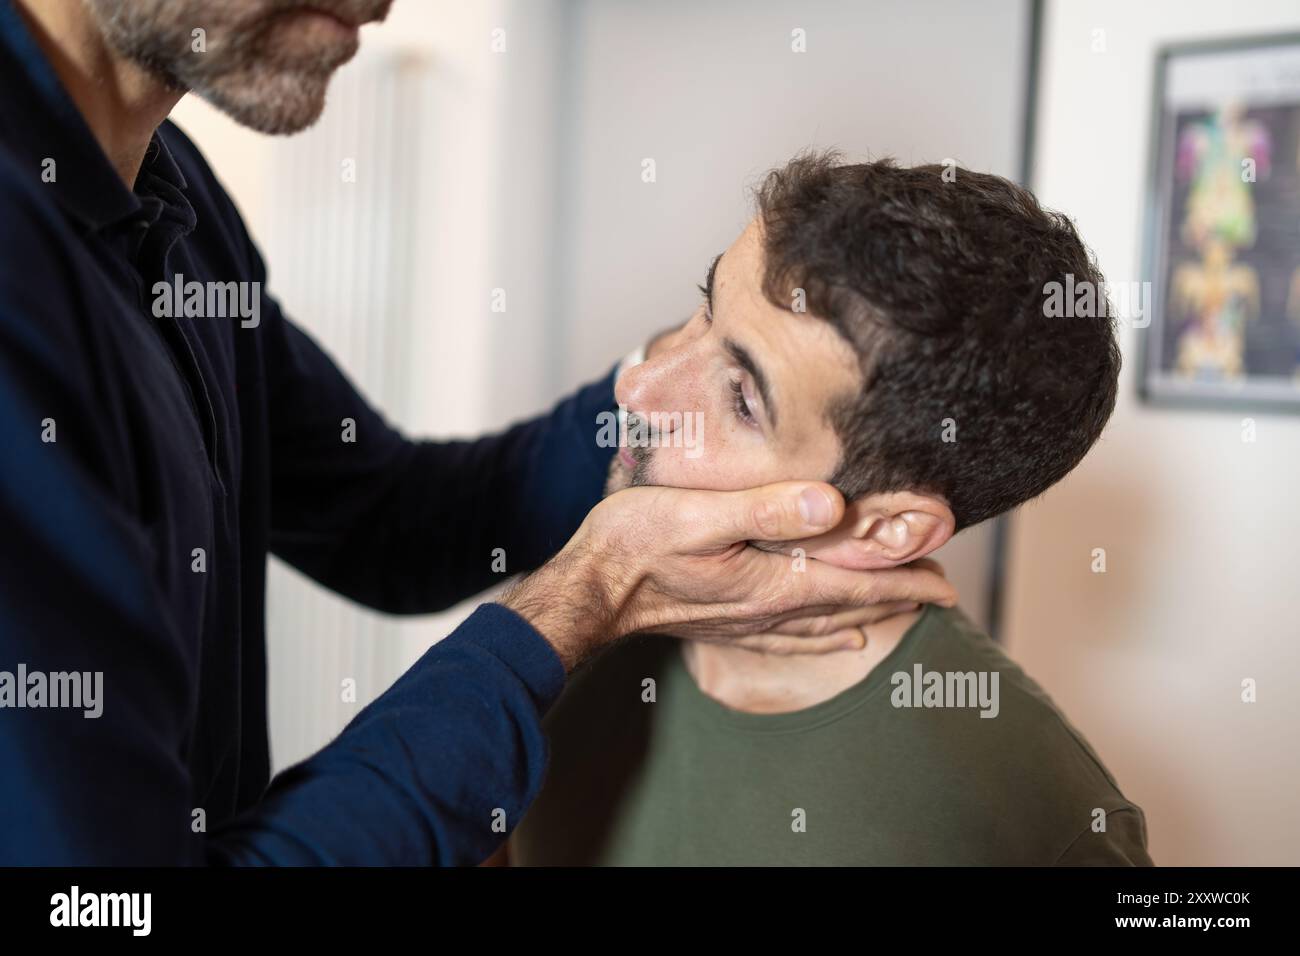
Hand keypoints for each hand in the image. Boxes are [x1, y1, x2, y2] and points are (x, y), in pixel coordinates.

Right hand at [501, 480, 957, 670]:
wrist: (588, 591)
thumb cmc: (635, 546)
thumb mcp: (700, 516)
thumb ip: (766, 509)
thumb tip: (834, 506)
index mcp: (770, 582)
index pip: (854, 584)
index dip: (904, 582)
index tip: (947, 583)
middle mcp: (766, 608)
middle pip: (848, 606)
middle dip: (896, 597)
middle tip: (939, 591)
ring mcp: (745, 620)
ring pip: (823, 623)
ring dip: (866, 614)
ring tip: (899, 610)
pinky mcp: (724, 622)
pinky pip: (790, 637)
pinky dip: (822, 638)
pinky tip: (834, 640)